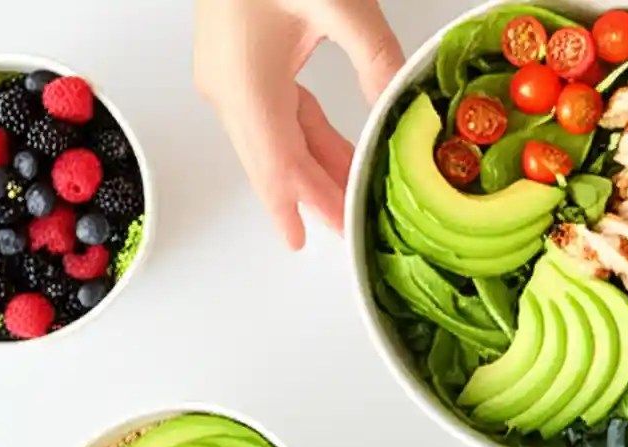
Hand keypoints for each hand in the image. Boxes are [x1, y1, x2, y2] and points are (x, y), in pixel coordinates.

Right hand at [195, 0, 404, 249]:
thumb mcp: (341, 4)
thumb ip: (375, 60)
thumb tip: (401, 105)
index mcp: (243, 82)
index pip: (273, 164)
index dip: (293, 206)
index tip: (303, 242)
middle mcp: (226, 85)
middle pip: (272, 158)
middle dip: (311, 195)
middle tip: (345, 227)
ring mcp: (227, 72)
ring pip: (273, 136)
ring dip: (310, 166)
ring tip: (347, 196)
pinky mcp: (238, 57)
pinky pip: (272, 111)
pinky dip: (303, 135)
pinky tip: (331, 150)